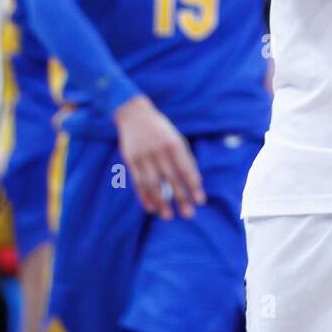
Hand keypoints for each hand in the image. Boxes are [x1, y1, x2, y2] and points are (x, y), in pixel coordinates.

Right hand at [114, 95, 204, 218]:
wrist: (134, 115)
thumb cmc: (161, 130)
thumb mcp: (176, 138)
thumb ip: (184, 157)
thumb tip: (195, 181)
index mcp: (174, 144)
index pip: (186, 169)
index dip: (194, 186)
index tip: (200, 201)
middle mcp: (159, 151)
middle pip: (171, 179)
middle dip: (181, 198)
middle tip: (188, 215)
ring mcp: (144, 156)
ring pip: (153, 184)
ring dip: (161, 202)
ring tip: (168, 216)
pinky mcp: (131, 161)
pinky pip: (138, 182)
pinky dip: (144, 196)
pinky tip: (151, 207)